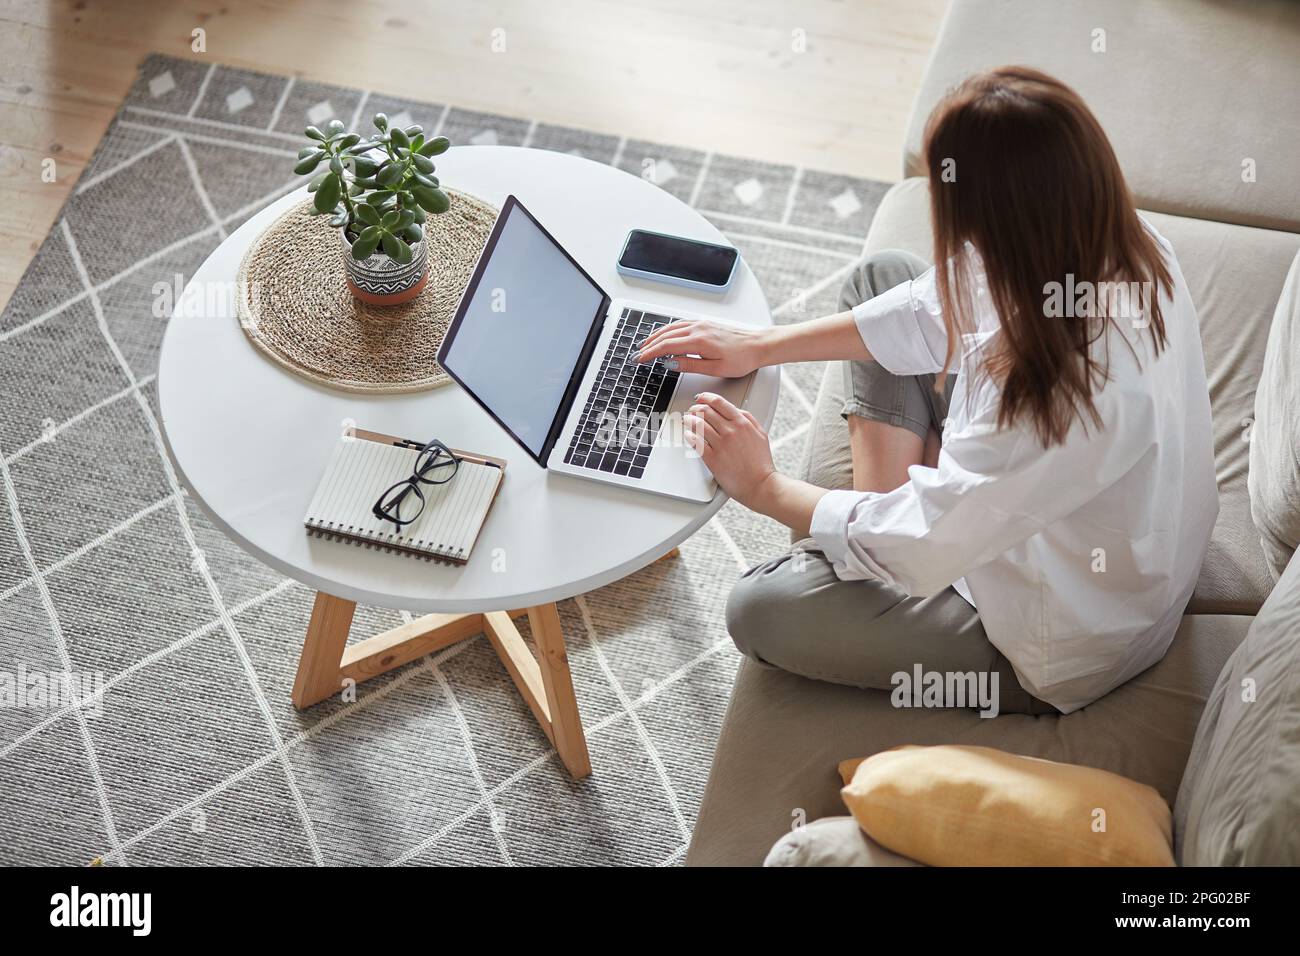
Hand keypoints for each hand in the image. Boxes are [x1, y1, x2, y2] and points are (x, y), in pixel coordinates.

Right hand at [636, 319, 769, 377]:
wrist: (758, 345)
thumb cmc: (742, 358)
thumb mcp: (715, 368)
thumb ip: (690, 365)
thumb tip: (670, 363)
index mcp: (699, 341)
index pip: (666, 346)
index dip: (650, 353)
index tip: (640, 359)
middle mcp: (698, 328)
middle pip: (666, 335)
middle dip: (649, 345)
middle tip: (638, 354)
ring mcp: (702, 324)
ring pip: (672, 327)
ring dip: (656, 335)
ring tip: (646, 343)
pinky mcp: (706, 323)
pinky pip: (681, 324)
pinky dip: (668, 329)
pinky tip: (666, 333)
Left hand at [683, 392, 776, 508]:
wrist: (761, 484)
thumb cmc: (761, 463)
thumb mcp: (761, 434)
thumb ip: (748, 419)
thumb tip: (735, 410)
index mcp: (742, 423)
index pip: (719, 402)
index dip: (706, 397)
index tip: (701, 398)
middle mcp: (730, 431)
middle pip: (705, 411)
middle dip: (695, 408)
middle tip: (692, 410)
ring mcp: (721, 444)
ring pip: (698, 425)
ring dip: (689, 420)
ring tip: (687, 421)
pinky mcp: (713, 458)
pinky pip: (696, 442)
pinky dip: (689, 435)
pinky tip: (688, 434)